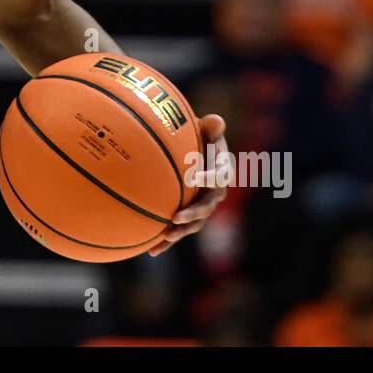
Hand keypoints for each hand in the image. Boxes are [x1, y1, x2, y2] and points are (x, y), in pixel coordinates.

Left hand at [145, 114, 227, 256]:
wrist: (193, 152)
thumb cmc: (199, 138)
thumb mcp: (205, 130)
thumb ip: (211, 127)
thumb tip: (217, 121)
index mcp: (221, 171)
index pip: (219, 175)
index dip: (209, 178)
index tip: (196, 178)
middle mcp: (214, 193)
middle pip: (207, 206)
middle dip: (193, 214)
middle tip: (177, 217)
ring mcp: (201, 207)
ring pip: (194, 223)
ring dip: (180, 231)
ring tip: (165, 237)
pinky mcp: (188, 216)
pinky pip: (179, 230)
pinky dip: (167, 241)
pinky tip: (151, 251)